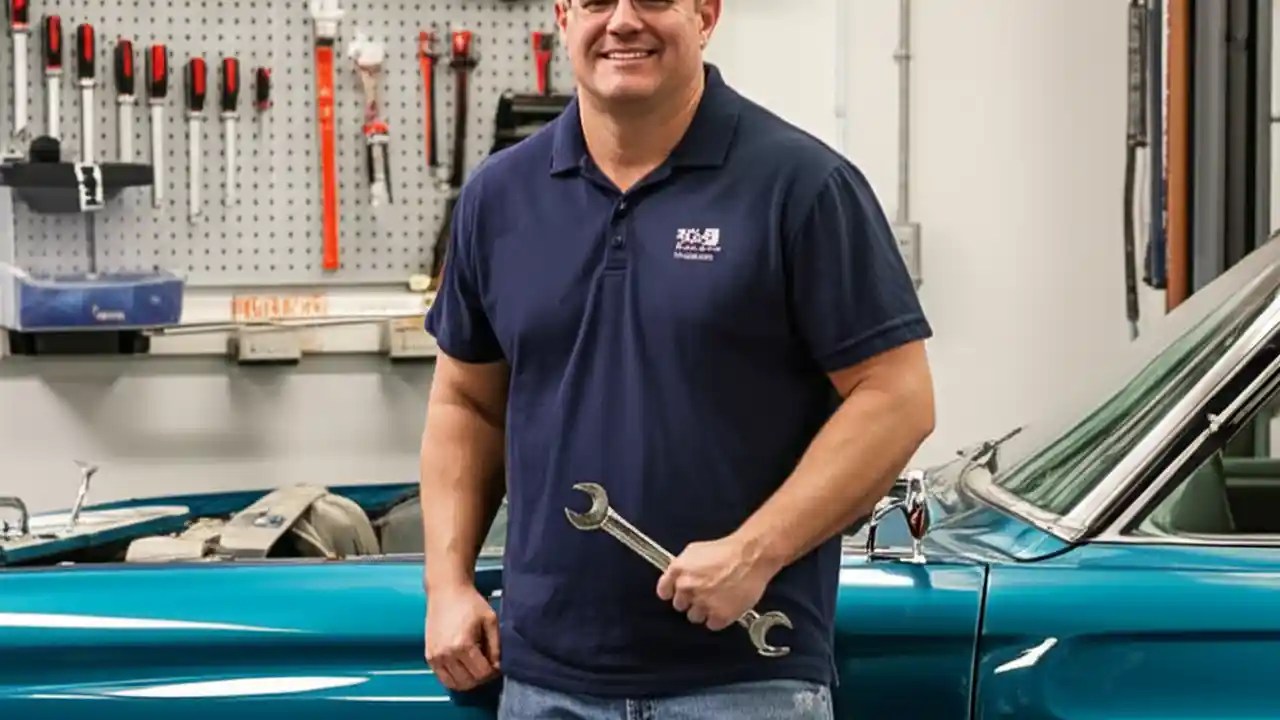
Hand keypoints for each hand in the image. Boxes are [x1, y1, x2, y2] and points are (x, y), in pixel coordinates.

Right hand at [424, 583, 500, 690]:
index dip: (494, 671)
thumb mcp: (490, 621)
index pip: (482, 673)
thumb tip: (498, 666)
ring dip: (469, 680)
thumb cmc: (469, 602)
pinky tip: (463, 668)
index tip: (497, 664)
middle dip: (482, 678)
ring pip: (456, 684)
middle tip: (488, 665)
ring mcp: (435, 657)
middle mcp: (447, 654)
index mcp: (463, 645)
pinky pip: (444, 679)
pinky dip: (455, 679)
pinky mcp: (429, 656)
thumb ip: (496, 646)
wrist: (446, 591)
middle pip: (469, 682)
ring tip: (476, 667)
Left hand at [656, 535, 779, 631]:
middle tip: (706, 592)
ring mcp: (702, 603)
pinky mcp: (719, 615)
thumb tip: (676, 578)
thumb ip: (683, 566)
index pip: (664, 591)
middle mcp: (687, 588)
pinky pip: (712, 624)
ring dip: (704, 611)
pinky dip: (719, 618)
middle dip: (691, 601)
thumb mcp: (696, 550)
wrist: (751, 556)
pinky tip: (727, 605)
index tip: (678, 594)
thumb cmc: (728, 550)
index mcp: (679, 570)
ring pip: (695, 617)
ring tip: (719, 598)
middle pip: (680, 605)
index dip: (672, 593)